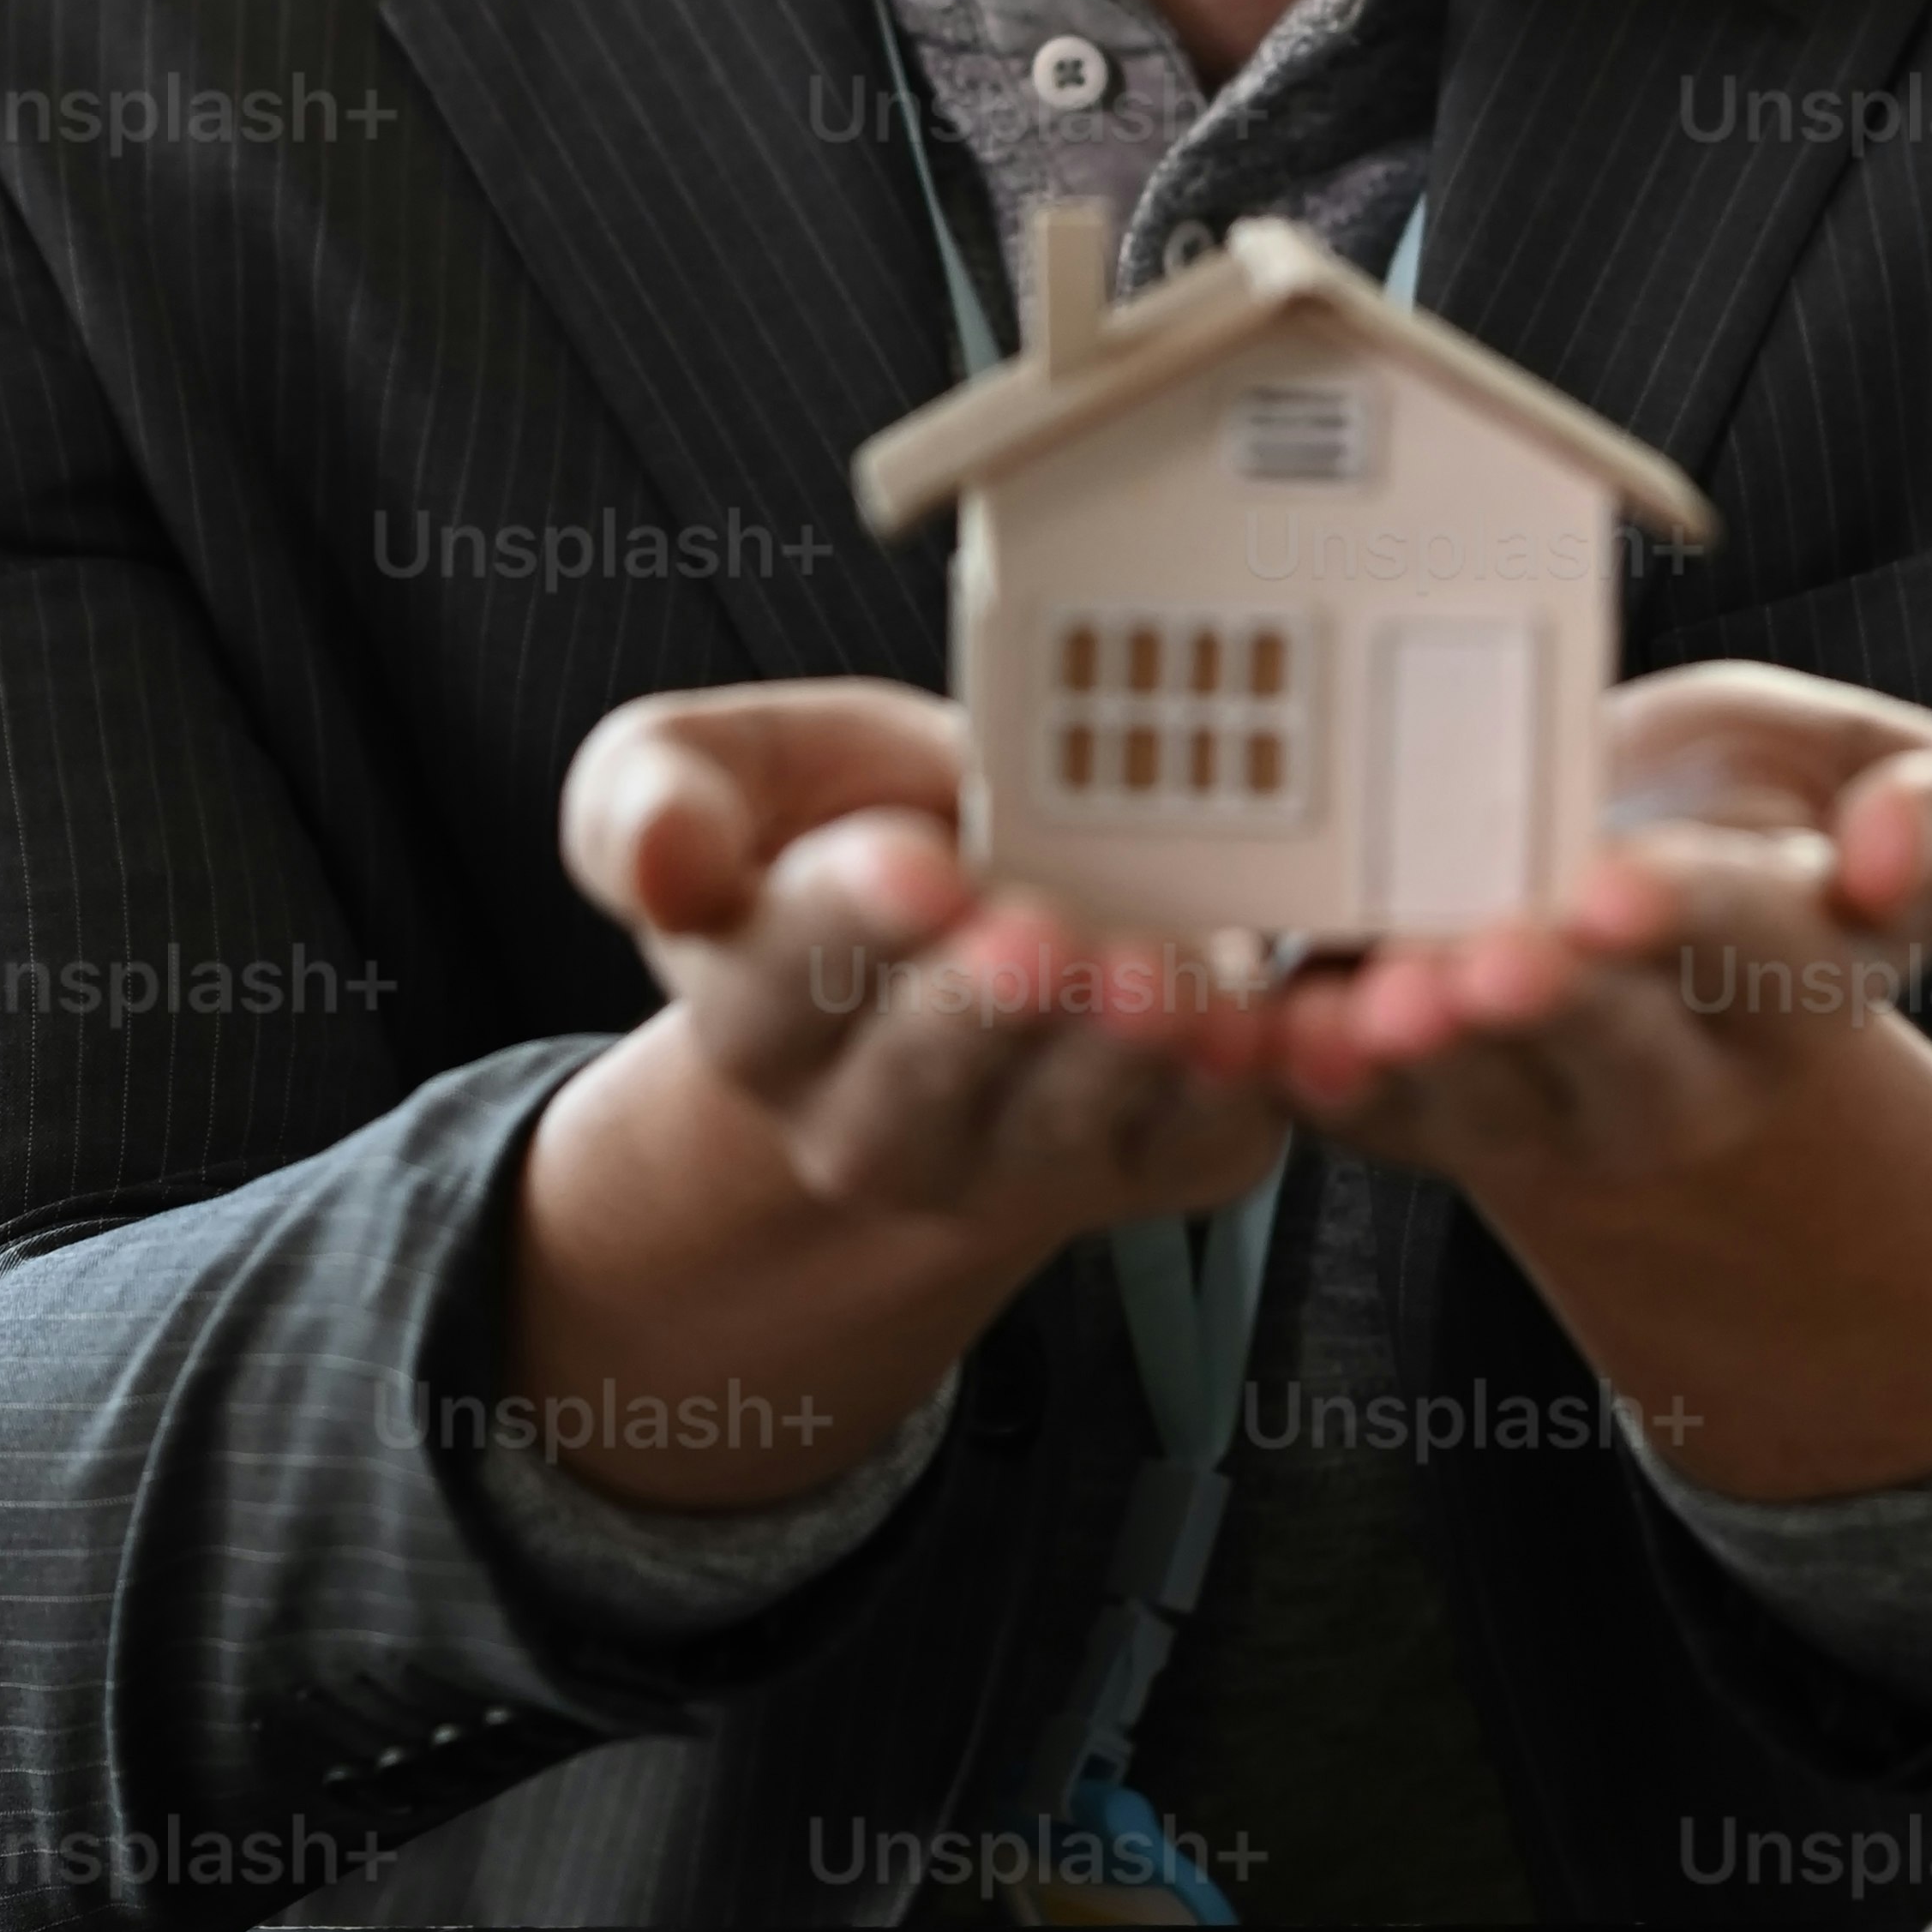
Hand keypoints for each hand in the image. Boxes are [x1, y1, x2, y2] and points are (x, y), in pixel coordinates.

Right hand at [559, 677, 1279, 1242]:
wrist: (967, 906)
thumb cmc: (838, 820)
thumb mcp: (712, 774)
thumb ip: (650, 802)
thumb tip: (657, 854)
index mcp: (761, 1015)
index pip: (787, 985)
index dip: (853, 924)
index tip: (913, 863)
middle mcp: (879, 1118)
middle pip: (926, 1082)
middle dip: (989, 1008)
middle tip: (1044, 933)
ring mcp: (1019, 1155)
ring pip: (1069, 1123)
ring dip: (1125, 1058)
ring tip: (1170, 980)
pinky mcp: (1153, 1158)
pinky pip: (1202, 1141)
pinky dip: (1252, 1087)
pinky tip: (1282, 1025)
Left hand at [1241, 662, 1931, 1503]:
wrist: (1650, 913)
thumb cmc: (1774, 830)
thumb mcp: (1907, 795)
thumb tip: (1890, 859)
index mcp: (1796, 985)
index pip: (1751, 955)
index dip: (1684, 919)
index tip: (1618, 886)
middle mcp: (1666, 1070)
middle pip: (1603, 1048)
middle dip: (1539, 1005)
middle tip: (1482, 960)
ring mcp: (1528, 1099)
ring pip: (1463, 1096)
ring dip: (1398, 1057)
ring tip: (1348, 1013)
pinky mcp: (1410, 1104)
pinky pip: (1340, 1106)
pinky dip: (1270, 1068)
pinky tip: (1216, 1020)